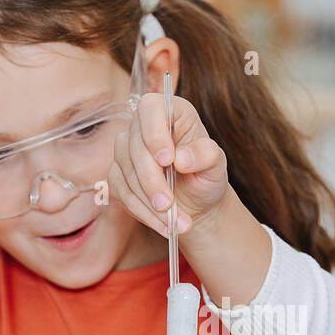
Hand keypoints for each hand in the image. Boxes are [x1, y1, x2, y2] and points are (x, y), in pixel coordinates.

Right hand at [110, 92, 230, 238]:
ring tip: (177, 223)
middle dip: (152, 181)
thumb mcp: (216, 166)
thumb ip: (206, 155)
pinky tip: (164, 226)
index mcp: (171, 113)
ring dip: (149, 203)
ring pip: (126, 174)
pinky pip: (122, 194)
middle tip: (169, 205)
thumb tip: (181, 158)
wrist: (197, 203)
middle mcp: (143, 127)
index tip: (167, 160)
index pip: (150, 108)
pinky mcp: (118, 176)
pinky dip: (144, 213)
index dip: (154, 133)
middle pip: (134, 147)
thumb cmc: (207, 176)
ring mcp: (126, 151)